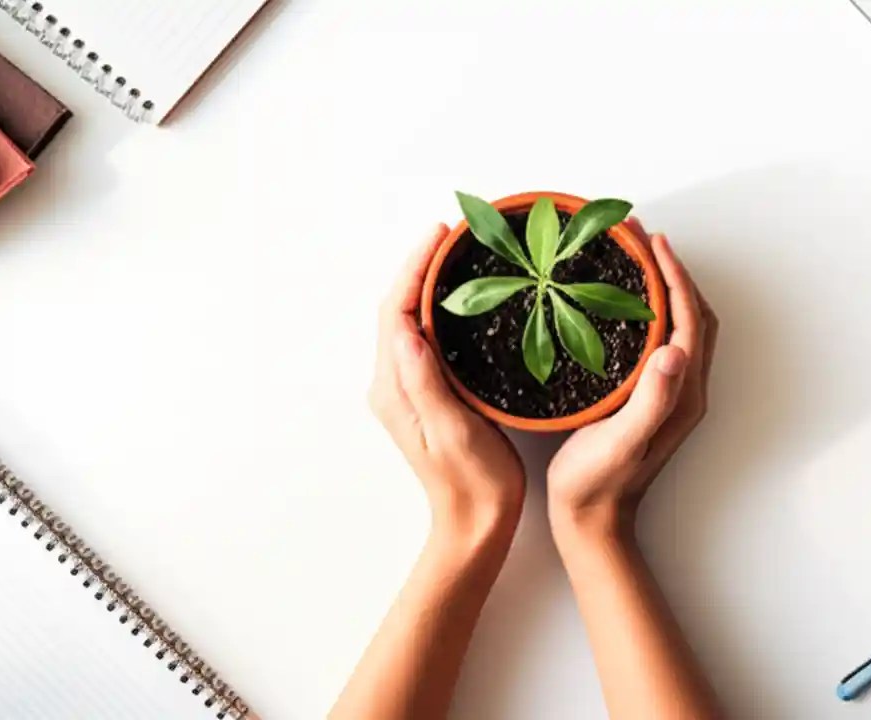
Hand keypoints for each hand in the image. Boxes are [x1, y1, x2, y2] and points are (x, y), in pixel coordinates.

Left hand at [369, 225, 526, 539]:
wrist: (476, 524)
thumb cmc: (472, 483)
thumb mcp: (451, 431)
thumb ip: (425, 382)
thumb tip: (406, 331)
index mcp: (395, 388)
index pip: (394, 312)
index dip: (414, 268)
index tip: (440, 236)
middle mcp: (394, 384)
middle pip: (397, 309)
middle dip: (420, 266)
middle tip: (453, 234)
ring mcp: (409, 389)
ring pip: (410, 320)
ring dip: (428, 284)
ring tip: (458, 254)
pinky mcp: (427, 394)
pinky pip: (426, 339)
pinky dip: (440, 309)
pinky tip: (465, 299)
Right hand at [548, 225, 717, 536]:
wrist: (590, 522)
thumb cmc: (597, 484)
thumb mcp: (621, 441)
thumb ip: (650, 399)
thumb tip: (675, 351)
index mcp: (682, 393)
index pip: (688, 319)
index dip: (674, 276)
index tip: (651, 241)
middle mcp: (683, 389)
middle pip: (690, 314)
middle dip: (671, 270)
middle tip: (638, 237)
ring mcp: (668, 393)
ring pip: (677, 325)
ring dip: (662, 286)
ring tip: (632, 256)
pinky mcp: (649, 398)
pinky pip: (659, 339)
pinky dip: (648, 310)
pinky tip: (618, 302)